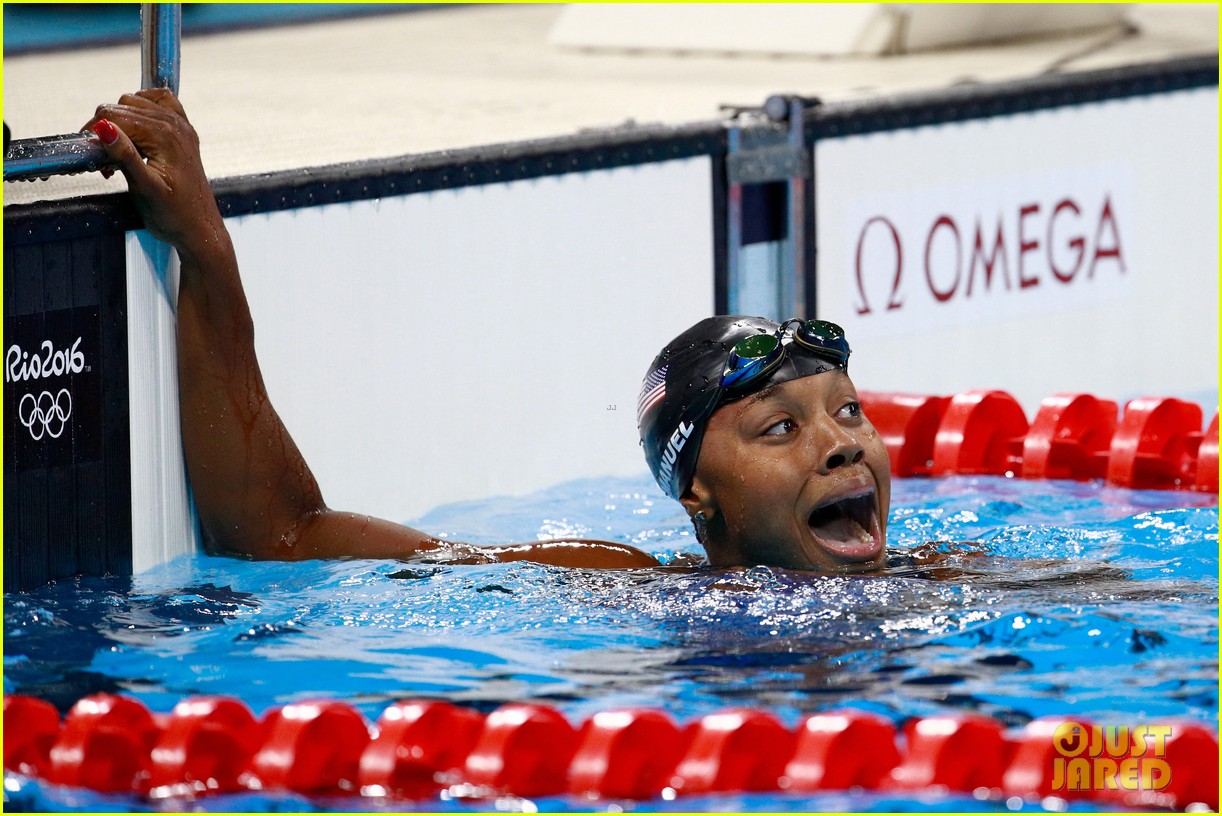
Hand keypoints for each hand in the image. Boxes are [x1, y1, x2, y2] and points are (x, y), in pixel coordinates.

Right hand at [83, 89, 223, 258]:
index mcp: (165, 135)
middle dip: (106, 130)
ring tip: (120, 154)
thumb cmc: (174, 215)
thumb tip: (103, 128)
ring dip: (120, 123)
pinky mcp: (183, 132)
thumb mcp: (144, 189)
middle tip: (106, 162)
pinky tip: (136, 131)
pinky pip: (158, 102)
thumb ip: (125, 156)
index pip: (114, 115)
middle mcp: (175, 124)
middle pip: (122, 106)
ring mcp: (181, 126)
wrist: (199, 230)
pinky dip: (141, 109)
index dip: (94, 132)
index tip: (89, 154)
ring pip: (135, 102)